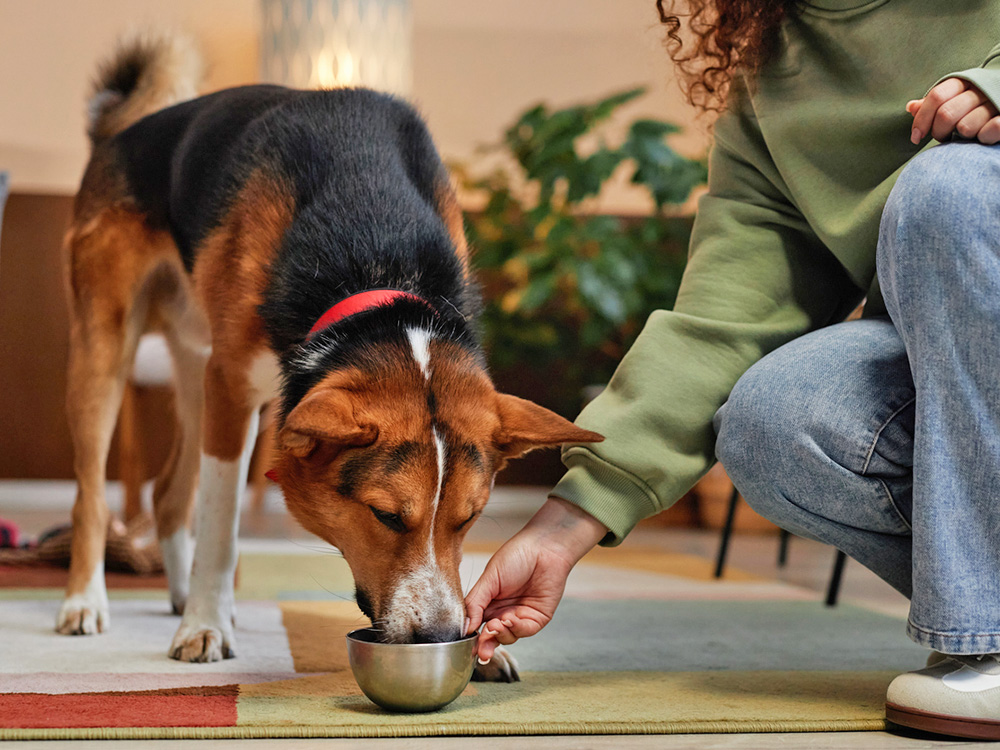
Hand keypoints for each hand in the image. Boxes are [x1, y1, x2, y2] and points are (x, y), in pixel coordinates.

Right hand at [464, 496, 606, 662]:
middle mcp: (503, 611)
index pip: (476, 624)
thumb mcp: (489, 578)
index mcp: (489, 602)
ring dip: (500, 635)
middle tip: (481, 649)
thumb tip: (465, 626)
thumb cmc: (516, 556)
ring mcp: (520, 616)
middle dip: (485, 645)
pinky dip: (516, 629)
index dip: (471, 636)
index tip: (465, 644)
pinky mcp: (537, 618)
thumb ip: (475, 602)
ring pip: (507, 637)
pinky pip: (524, 631)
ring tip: (497, 625)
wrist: (544, 548)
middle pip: (491, 636)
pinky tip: (511, 619)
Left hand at [907, 77, 999, 144]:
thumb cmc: (977, 105)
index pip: (936, 97)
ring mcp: (996, 100)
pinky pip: (990, 130)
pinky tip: (984, 137)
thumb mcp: (956, 99)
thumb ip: (935, 104)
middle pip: (946, 114)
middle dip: (938, 132)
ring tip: (968, 134)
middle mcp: (981, 88)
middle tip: (943, 137)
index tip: (916, 137)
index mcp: (965, 81)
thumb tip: (911, 107)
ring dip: (963, 136)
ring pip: (965, 126)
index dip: (922, 119)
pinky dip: (983, 138)